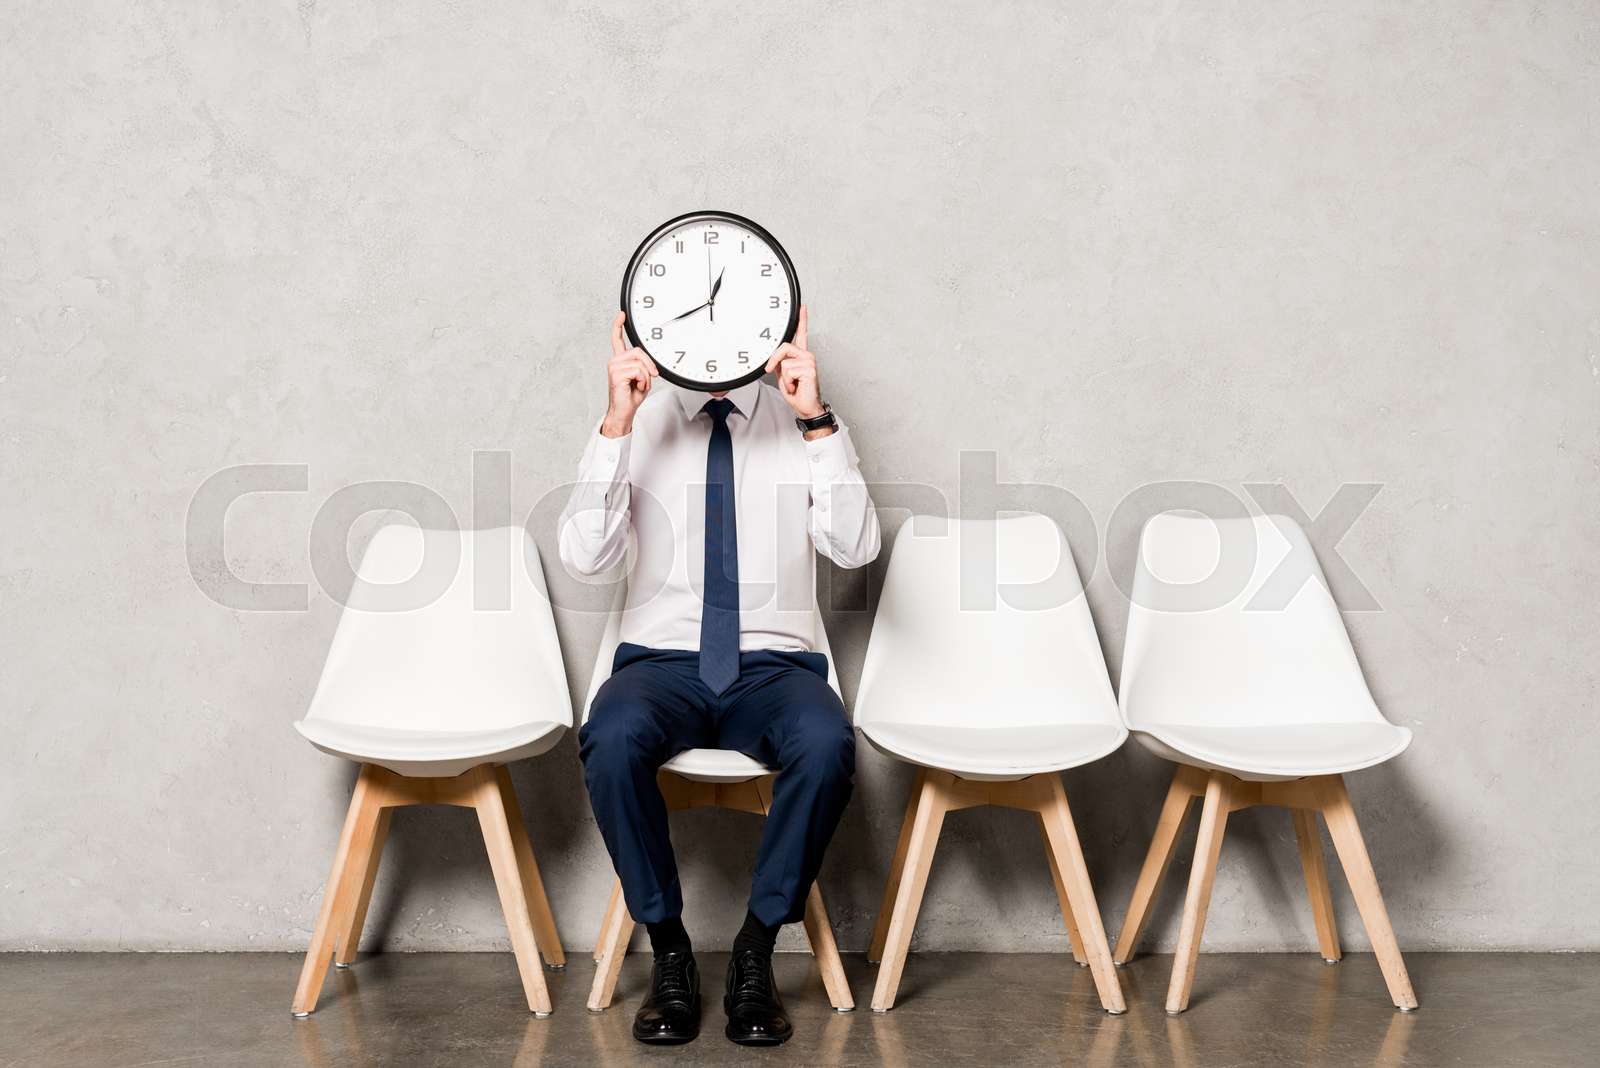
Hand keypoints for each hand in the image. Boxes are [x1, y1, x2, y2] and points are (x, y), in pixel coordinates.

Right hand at [602, 311, 657, 437]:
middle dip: (649, 364)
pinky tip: (636, 387)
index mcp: (620, 360)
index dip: (618, 325)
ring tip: (639, 385)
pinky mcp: (616, 373)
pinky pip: (638, 371)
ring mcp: (614, 366)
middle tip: (651, 377)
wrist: (624, 411)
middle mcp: (615, 361)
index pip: (617, 339)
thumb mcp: (643, 377)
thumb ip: (644, 365)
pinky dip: (643, 381)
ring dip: (646, 376)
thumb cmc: (632, 396)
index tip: (622, 314)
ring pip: (640, 362)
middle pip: (638, 350)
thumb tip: (649, 363)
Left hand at [765, 305, 825, 422]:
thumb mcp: (783, 375)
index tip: (802, 306)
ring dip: (784, 378)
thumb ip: (779, 362)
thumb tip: (773, 357)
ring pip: (784, 362)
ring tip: (793, 384)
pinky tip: (796, 386)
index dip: (802, 319)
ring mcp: (809, 361)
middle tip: (772, 371)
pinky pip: (788, 371)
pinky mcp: (810, 369)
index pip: (801, 333)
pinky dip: (788, 382)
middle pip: (783, 347)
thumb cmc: (796, 392)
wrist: (805, 407)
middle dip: (774, 361)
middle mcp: (806, 355)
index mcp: (800, 355)